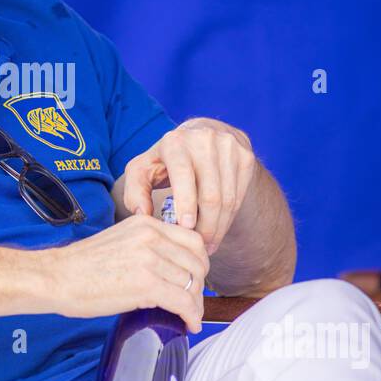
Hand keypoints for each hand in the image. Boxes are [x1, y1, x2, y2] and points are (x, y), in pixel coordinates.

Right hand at [48, 214, 208, 329]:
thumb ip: (147, 245)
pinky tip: (188, 324)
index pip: (193, 239)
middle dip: (199, 285)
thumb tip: (170, 266)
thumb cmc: (81, 265)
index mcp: (145, 224)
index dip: (199, 262)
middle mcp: (151, 237)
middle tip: (192, 301)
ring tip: (189, 316)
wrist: (55, 277)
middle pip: (197, 262)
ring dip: (195, 304)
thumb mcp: (120, 240)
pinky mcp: (146, 285)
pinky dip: (191, 316)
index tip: (194, 278)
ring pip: (192, 284)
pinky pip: (183, 302)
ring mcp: (150, 260)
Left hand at [122, 117, 256, 253]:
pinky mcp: (246, 157)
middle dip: (205, 226)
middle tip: (197, 245)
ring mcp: (229, 147)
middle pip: (211, 194)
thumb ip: (134, 192)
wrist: (201, 135)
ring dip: (218, 227)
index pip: (184, 175)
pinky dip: (228, 218)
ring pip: (228, 199)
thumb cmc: (164, 160)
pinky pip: (240, 196)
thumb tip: (142, 214)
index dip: (186, 204)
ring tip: (207, 244)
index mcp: (176, 141)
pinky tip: (218, 230)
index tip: (185, 228)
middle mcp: (205, 139)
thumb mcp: (141, 170)